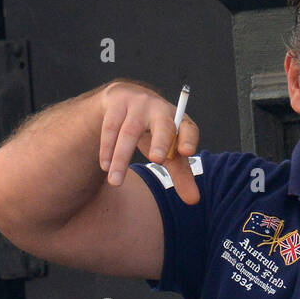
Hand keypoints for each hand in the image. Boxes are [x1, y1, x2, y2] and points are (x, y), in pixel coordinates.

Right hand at [98, 82, 199, 205]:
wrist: (127, 98)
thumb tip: (194, 200)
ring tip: (115, 182)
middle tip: (156, 160)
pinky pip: (110, 128)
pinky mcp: (116, 104)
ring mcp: (138, 105)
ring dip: (121, 158)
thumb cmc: (155, 131)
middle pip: (163, 126)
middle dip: (161, 141)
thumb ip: (181, 175)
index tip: (186, 152)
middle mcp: (160, 110)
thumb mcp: (170, 151)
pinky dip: (107, 149)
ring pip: (129, 132)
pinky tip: (106, 166)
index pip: (189, 129)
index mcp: (179, 121)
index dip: (189, 139)